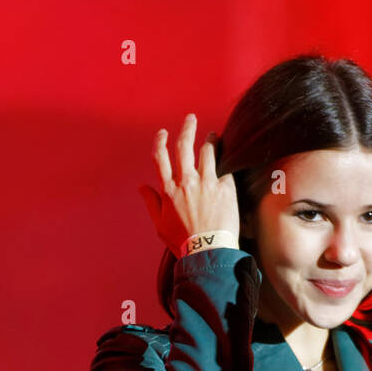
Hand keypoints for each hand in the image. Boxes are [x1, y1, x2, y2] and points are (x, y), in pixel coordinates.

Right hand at [139, 113, 239, 254]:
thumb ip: (152, 203)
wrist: (208, 252)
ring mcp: (207, 183)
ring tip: (214, 136)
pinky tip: (229, 154)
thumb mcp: (160, 225)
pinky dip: (226, 158)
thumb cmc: (183, 242)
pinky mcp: (225, 189)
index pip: (161, 158)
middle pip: (184, 147)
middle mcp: (186, 182)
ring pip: (208, 152)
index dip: (161, 142)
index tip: (163, 133)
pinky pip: (225, 167)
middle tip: (191, 118)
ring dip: (210, 140)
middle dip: (187, 128)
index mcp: (169, 190)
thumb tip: (142, 187)